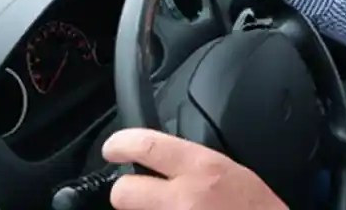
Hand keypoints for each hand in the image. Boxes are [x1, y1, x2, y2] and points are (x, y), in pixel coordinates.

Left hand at [104, 128, 285, 209]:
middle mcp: (184, 200)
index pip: (147, 146)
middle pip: (123, 193)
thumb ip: (195, 167)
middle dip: (128, 194)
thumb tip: (161, 163)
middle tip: (140, 196)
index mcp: (202, 170)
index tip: (113, 148)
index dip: (121, 144)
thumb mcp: (233, 174)